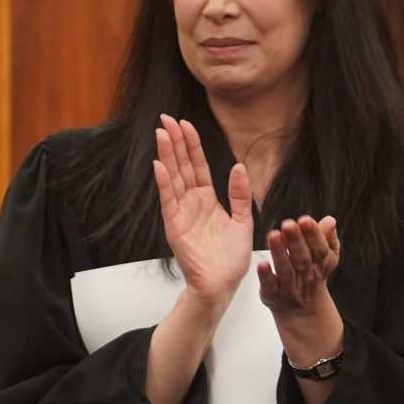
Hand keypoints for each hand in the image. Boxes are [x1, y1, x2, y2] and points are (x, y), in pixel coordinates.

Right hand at [153, 115, 253, 304]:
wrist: (221, 285)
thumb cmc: (230, 259)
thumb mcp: (243, 221)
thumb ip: (240, 195)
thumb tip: (238, 167)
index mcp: (207, 200)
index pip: (198, 166)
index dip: (191, 145)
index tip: (185, 124)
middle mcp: (191, 204)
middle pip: (181, 166)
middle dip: (174, 142)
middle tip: (165, 118)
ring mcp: (181, 214)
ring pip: (173, 178)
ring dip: (167, 155)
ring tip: (160, 133)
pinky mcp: (174, 228)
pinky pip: (169, 201)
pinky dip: (164, 183)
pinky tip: (160, 165)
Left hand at [257, 215, 340, 316]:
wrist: (302, 309)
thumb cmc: (312, 274)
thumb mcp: (324, 257)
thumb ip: (326, 238)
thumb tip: (330, 220)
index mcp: (320, 263)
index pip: (319, 248)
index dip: (313, 234)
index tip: (305, 219)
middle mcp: (306, 275)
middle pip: (302, 258)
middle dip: (295, 240)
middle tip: (288, 224)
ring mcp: (289, 286)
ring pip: (285, 270)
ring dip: (279, 253)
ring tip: (273, 235)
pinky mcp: (273, 295)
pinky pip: (270, 286)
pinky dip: (266, 276)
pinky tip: (261, 263)